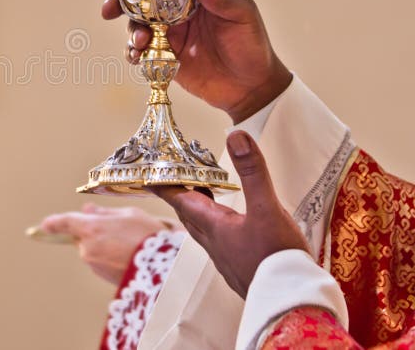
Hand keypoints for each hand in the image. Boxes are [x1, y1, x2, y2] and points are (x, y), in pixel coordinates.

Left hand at [40, 203, 177, 284]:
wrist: (165, 268)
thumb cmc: (148, 235)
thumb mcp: (128, 214)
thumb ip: (103, 213)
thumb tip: (86, 210)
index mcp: (91, 229)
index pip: (65, 223)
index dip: (54, 223)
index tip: (44, 225)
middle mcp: (88, 249)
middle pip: (83, 237)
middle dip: (94, 232)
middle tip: (120, 228)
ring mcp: (95, 266)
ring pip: (93, 250)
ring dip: (104, 245)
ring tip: (131, 243)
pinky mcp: (104, 278)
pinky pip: (102, 262)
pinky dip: (111, 258)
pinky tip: (130, 255)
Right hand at [91, 0, 291, 123]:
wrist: (251, 87)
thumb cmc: (252, 45)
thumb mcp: (243, 16)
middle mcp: (175, 8)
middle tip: (108, 8)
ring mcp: (167, 32)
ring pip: (135, 23)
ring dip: (130, 30)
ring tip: (140, 42)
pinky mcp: (163, 56)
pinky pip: (139, 50)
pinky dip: (132, 52)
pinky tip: (137, 57)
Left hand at [156, 131, 308, 297]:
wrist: (291, 303)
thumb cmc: (277, 257)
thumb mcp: (267, 208)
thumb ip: (252, 172)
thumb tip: (236, 135)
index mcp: (213, 226)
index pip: (181, 199)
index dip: (164, 185)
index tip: (147, 175)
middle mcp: (214, 243)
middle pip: (189, 214)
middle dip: (180, 195)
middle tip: (174, 180)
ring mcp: (226, 259)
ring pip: (204, 230)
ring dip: (199, 212)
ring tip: (202, 197)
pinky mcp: (240, 270)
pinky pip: (221, 244)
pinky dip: (218, 229)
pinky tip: (231, 230)